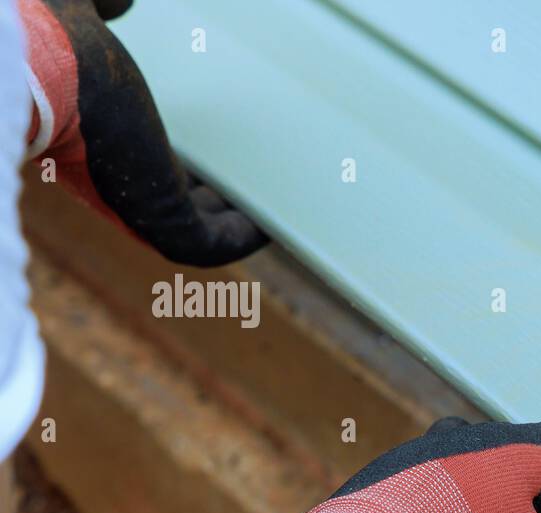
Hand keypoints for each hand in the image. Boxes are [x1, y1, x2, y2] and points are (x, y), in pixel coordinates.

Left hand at [20, 0, 266, 264]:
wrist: (44, 65)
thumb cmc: (54, 36)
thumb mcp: (87, 13)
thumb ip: (106, 7)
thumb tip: (121, 3)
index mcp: (93, 135)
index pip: (144, 155)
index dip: (183, 154)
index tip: (215, 143)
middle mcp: (114, 175)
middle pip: (174, 195)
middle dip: (215, 190)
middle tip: (256, 172)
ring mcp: (137, 202)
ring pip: (196, 224)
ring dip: (238, 218)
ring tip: (281, 198)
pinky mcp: (163, 220)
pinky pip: (215, 244)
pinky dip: (247, 237)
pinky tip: (277, 221)